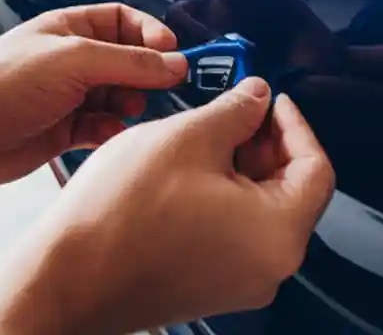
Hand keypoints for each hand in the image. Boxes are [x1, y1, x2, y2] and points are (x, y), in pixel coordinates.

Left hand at [0, 3, 187, 190]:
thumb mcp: (74, 61)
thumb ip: (130, 62)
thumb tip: (176, 63)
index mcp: (69, 29)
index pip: (124, 21)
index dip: (151, 34)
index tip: (174, 53)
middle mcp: (70, 60)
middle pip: (127, 61)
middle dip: (146, 74)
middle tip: (163, 88)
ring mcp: (67, 96)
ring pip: (118, 97)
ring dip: (129, 104)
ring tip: (127, 110)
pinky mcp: (63, 131)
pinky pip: (102, 127)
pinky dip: (112, 130)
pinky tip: (110, 133)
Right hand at [0, 78, 335, 334]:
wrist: (64, 278)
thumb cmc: (120, 216)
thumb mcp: (187, 138)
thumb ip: (235, 111)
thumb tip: (257, 96)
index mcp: (279, 233)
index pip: (317, 168)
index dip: (295, 124)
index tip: (272, 98)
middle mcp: (269, 268)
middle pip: (292, 191)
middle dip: (266, 142)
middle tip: (239, 106)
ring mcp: (238, 282)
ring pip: (260, 211)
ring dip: (241, 166)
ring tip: (206, 132)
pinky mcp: (208, 286)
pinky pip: (233, 233)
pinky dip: (222, 196)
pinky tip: (189, 169)